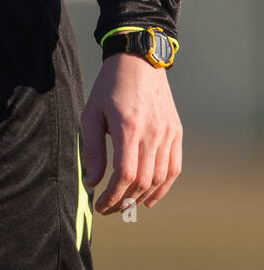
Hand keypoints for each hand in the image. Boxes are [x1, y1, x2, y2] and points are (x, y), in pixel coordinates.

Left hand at [80, 53, 181, 213]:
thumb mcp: (92, 113)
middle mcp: (152, 132)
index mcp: (128, 127)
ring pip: (159, 178)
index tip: (100, 204)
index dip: (113, 196)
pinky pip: (174, 168)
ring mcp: (168, 133)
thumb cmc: (109, 86)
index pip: (125, 174)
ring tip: (125, 205)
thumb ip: (93, 149)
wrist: (139, 61)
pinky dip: (163, 187)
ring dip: (142, 197)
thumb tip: (92, 182)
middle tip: (109, 208)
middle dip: (124, 201)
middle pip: (143, 181)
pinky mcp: (176, 132)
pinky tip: (149, 198)